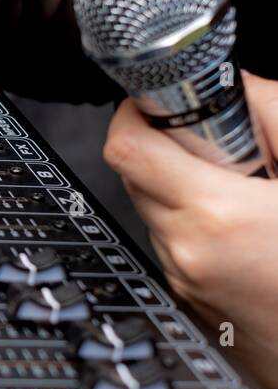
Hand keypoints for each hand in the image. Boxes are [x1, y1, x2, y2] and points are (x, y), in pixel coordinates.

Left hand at [103, 71, 277, 388]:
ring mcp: (184, 279)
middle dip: (170, 146)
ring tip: (247, 191)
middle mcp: (187, 250)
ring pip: (151, 206)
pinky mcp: (188, 299)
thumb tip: (237, 89)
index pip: (126, 146)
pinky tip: (248, 228)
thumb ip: (274, 116)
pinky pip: (172, 241)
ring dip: (184, 184)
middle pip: (134, 172)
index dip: (136, 112)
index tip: (163, 99)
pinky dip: (197, 221)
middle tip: (226, 146)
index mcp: (217, 215)